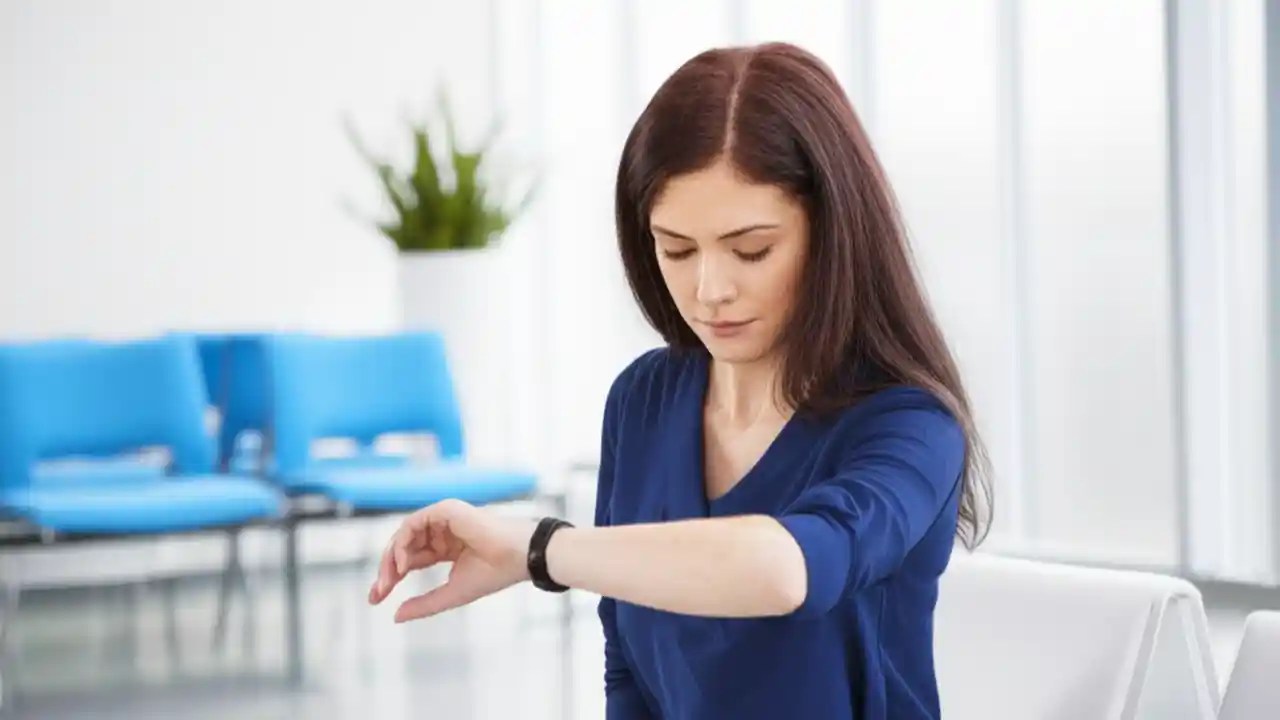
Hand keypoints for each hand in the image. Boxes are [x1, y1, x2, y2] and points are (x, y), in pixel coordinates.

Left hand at [367, 499, 536, 622]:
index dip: (391, 578)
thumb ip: (424, 604)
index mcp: (446, 548)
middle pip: (403, 547)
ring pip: (404, 534)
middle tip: (379, 593)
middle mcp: (442, 532)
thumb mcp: (452, 594)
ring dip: (392, 557)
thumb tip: (395, 615)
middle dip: (387, 570)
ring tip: (390, 581)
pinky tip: (403, 564)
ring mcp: (443, 519)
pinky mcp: (446, 510)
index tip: (376, 600)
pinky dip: (403, 542)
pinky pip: (413, 523)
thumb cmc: (494, 574)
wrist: (519, 557)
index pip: (411, 560)